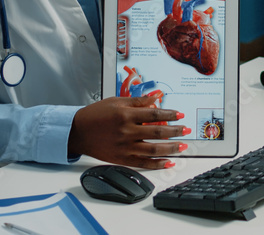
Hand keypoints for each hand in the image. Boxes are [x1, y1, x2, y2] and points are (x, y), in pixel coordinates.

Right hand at [69, 96, 189, 168]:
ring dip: (171, 148)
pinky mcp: (122, 159)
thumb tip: (156, 99)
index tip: (180, 115)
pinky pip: (143, 163)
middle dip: (175, 132)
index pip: (154, 115)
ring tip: (182, 146)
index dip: (170, 115)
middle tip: (186, 130)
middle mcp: (126, 132)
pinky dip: (157, 164)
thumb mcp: (116, 102)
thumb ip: (137, 101)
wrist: (78, 132)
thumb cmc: (96, 115)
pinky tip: (168, 162)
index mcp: (126, 115)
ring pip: (153, 149)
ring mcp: (124, 147)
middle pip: (157, 133)